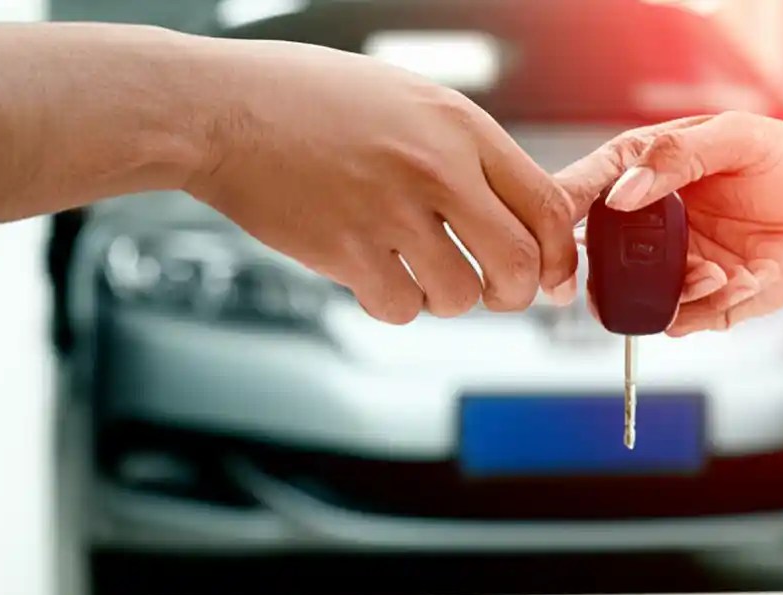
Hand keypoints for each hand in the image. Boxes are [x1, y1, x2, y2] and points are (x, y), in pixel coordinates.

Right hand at [183, 39, 576, 322]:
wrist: (222, 109)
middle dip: (514, 293)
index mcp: (458, 126)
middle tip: (494, 291)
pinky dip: (392, 302)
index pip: (545, 203)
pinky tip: (372, 272)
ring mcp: (389, 211)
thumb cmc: (306, 100)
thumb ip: (461, 150)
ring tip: (414, 269)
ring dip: (443, 297)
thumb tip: (510, 207)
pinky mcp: (345, 250)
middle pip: (517, 263)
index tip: (553, 276)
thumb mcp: (406, 99)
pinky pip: (400, 307)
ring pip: (459, 295)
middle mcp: (434, 168)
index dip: (560, 254)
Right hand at [554, 112, 782, 335]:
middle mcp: (651, 224)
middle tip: (670, 265)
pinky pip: (683, 320)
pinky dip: (712, 307)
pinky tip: (748, 280)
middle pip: (600, 261)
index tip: (572, 226)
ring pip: (639, 298)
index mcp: (645, 173)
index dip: (567, 212)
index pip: (586, 193)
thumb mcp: (736, 138)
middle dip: (623, 275)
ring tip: (722, 275)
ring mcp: (674, 265)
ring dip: (678, 293)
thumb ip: (675, 157)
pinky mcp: (702, 300)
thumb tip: (621, 195)